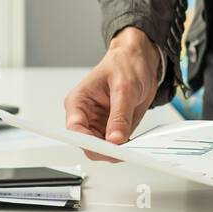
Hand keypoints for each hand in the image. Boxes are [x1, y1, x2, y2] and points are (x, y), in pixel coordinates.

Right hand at [63, 26, 161, 161]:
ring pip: (102, 150)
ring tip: (132, 145)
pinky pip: (116, 147)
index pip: (74, 130)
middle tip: (123, 149)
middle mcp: (85, 116)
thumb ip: (119, 115)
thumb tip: (115, 139)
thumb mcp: (124, 88)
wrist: (138, 60)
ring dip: (117, 151)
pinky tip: (134, 142)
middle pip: (88, 145)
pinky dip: (125, 148)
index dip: (89, 141)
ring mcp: (98, 124)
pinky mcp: (112, 129)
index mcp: (78, 102)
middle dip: (105, 150)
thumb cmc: (125, 64)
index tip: (106, 147)